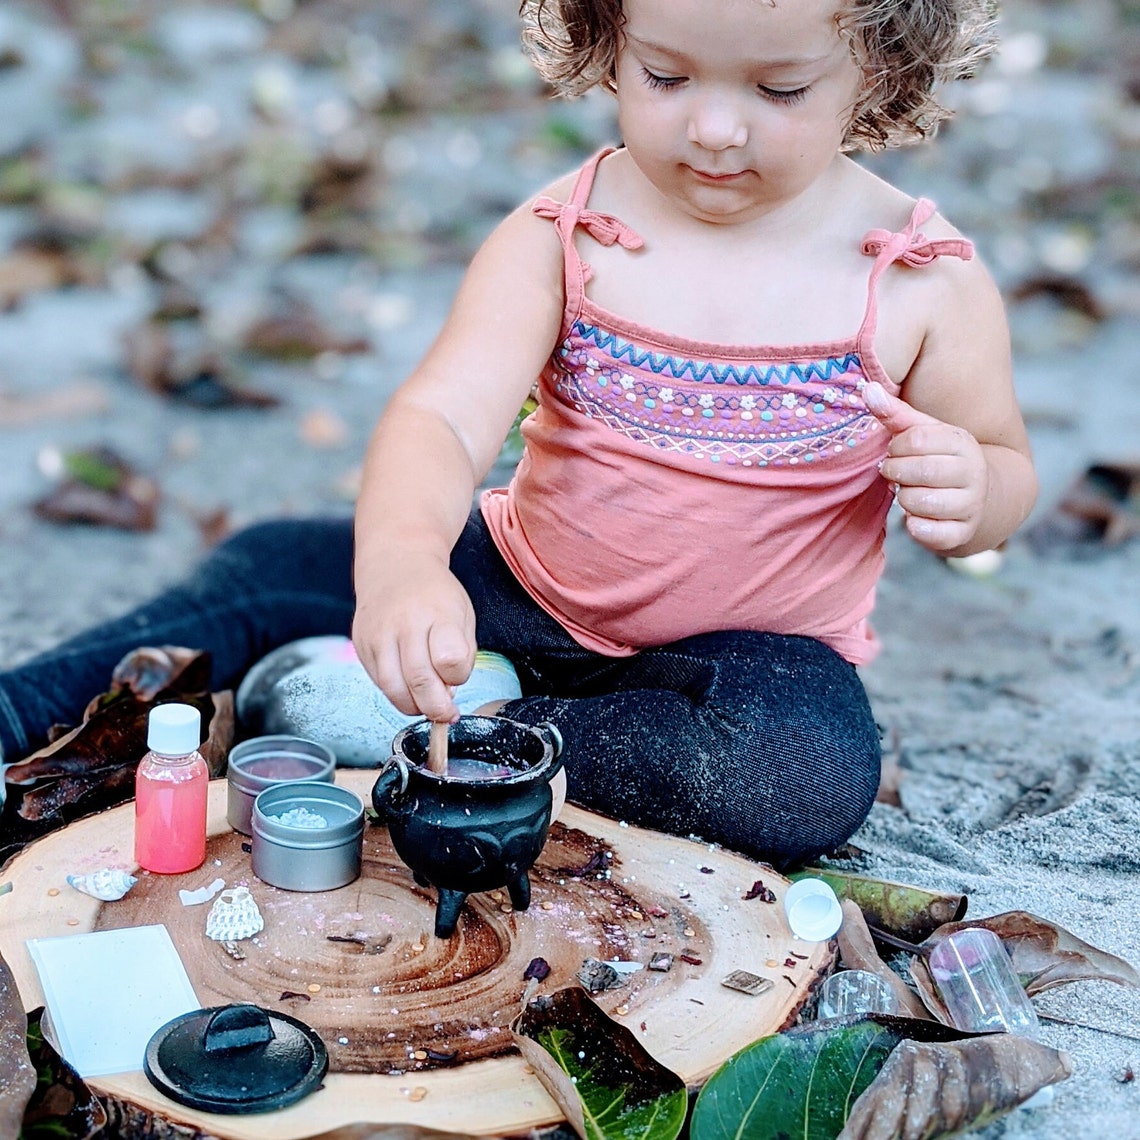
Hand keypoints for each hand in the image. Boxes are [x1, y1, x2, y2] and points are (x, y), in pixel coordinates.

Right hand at [351, 551, 475, 722]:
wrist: (395, 563)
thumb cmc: (435, 594)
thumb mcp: (462, 614)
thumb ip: (462, 654)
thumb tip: (447, 692)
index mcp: (439, 613)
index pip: (450, 659)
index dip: (458, 677)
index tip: (458, 676)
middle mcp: (405, 623)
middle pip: (420, 680)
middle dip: (436, 707)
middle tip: (447, 714)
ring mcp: (379, 634)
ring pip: (393, 688)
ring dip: (413, 706)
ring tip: (426, 704)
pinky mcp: (361, 644)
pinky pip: (378, 681)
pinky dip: (395, 692)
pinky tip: (407, 687)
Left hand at [864, 381, 988, 553]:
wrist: (978, 497)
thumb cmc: (939, 459)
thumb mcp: (923, 433)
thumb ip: (894, 413)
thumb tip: (867, 388)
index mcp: (962, 442)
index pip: (917, 439)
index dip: (897, 447)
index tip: (895, 451)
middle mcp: (972, 472)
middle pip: (918, 470)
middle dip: (896, 473)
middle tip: (894, 474)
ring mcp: (970, 504)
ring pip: (918, 501)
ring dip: (904, 499)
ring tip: (909, 493)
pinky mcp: (961, 533)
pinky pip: (927, 532)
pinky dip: (914, 526)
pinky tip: (916, 517)